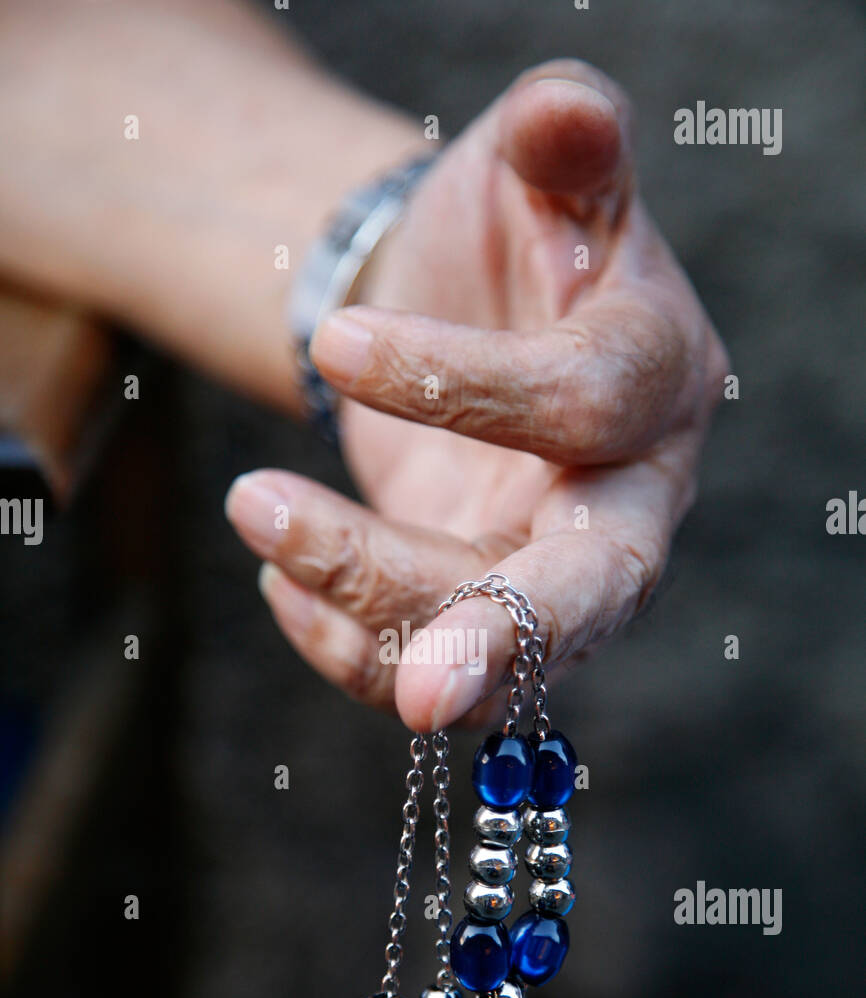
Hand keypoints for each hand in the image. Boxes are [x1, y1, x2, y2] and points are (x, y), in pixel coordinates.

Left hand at [226, 60, 728, 730]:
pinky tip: (282, 576)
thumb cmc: (509, 237)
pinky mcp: (492, 613)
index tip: (335, 343)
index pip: (585, 406)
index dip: (464, 386)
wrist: (469, 313)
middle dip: (501, 639)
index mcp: (659, 372)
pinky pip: (427, 667)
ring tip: (257, 510)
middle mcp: (634, 493)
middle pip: (593, 589)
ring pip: (491, 649)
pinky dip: (344, 643)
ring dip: (368, 611)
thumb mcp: (534, 168)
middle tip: (418, 692)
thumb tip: (564, 107)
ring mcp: (563, 567)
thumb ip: (561, 137)